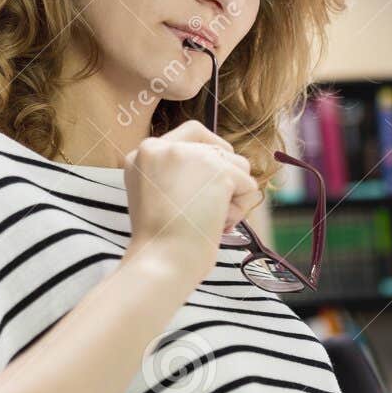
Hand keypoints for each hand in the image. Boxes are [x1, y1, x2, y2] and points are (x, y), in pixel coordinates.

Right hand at [122, 119, 263, 284]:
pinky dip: (241, 208)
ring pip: (238, 165)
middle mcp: (163, 147)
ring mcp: (191, 154)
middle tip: (215, 208)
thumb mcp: (155, 196)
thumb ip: (176, 174)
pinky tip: (219, 224)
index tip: (217, 171)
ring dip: (234, 196)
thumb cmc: (160, 242)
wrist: (161, 261)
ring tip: (211, 221)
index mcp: (143, 154)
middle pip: (219, 147)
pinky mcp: (217, 169)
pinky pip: (248, 185)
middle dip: (226, 177)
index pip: (191, 132)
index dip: (211, 149)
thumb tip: (222, 165)